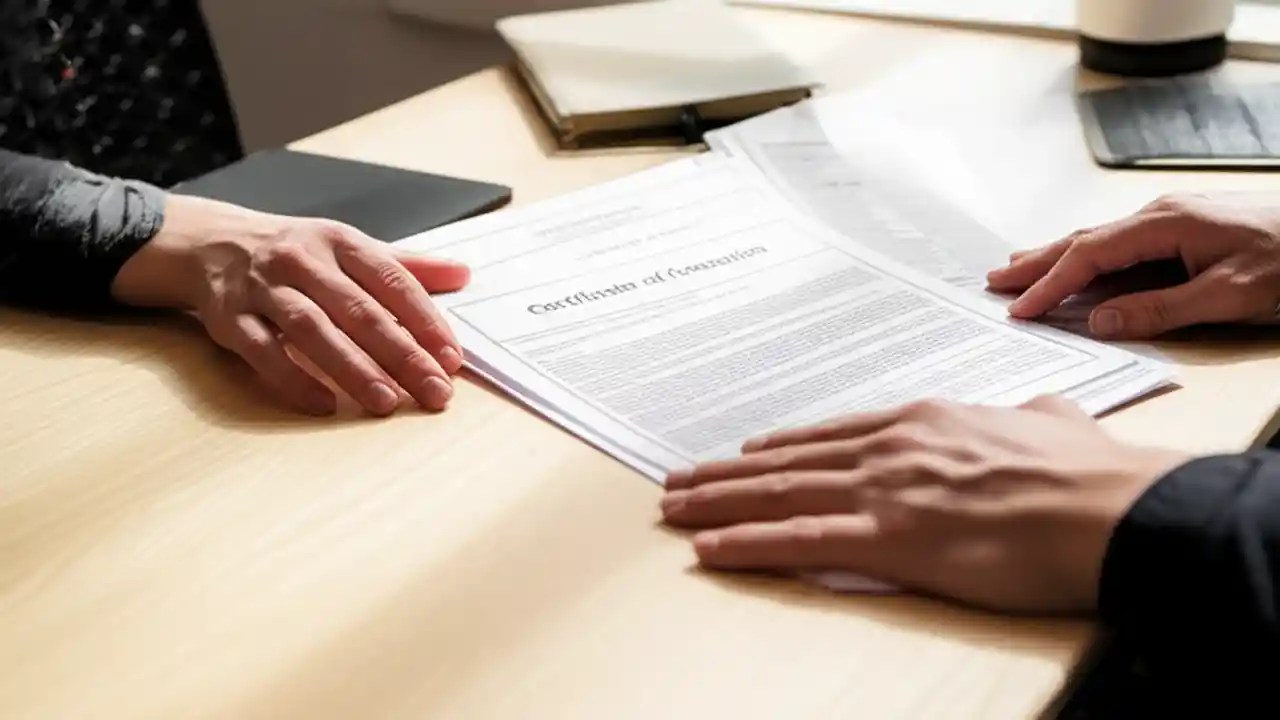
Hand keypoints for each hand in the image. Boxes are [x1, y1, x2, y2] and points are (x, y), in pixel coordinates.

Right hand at [111, 195, 469, 415]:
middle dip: (401, 354)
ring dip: (352, 367)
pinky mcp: (228, 317)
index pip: (392, 281)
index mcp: (340, 241)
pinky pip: (263, 351)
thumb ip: (405, 267)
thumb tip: (463, 274)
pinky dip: (293, 379)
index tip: (452, 358)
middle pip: (359, 310)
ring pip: (312, 329)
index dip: (425, 319)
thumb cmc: (293, 252)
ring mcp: (263, 288)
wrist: (208, 243)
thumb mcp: (347, 247)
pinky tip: (324, 404)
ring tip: (386, 402)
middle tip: (433, 391)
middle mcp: (302, 260)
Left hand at [661, 396, 1187, 613]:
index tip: (747, 454)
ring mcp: (884, 491)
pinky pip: (800, 541)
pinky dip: (747, 542)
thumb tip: (1046, 411)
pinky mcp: (889, 539)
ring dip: (718, 502)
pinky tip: (709, 547)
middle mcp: (891, 448)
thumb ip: (1036, 415)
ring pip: (779, 495)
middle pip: (788, 463)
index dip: (782, 447)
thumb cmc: (1088, 473)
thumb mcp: (1057, 421)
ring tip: (673, 507)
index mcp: (925, 421)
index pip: (833, 434)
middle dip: (727, 474)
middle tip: (678, 479)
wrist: (1109, 507)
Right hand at [987, 193, 1279, 339]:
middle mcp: (1160, 215)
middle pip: (1082, 240)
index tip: (1020, 309)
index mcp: (1165, 224)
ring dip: (1055, 256)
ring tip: (1016, 268)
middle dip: (1036, 264)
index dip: (1050, 284)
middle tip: (993, 283)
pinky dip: (1085, 257)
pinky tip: (1076, 263)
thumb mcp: (1229, 295)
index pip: (1090, 256)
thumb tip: (1100, 322)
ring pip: (1097, 239)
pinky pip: (1118, 243)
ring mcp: (1170, 219)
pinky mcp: (1181, 229)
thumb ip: (1161, 309)